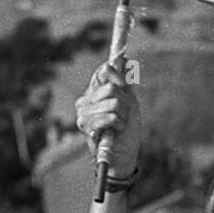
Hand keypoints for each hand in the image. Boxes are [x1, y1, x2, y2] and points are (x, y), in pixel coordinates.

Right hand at [74, 61, 141, 178]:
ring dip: (122, 116)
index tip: (125, 87)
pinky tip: (115, 131)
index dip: (119, 76)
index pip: (104, 71)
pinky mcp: (85, 126)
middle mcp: (85, 101)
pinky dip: (118, 124)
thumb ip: (124, 81)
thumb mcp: (129, 101)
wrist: (124, 155)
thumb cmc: (126, 130)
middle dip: (123, 103)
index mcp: (94, 92)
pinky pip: (110, 116)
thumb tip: (124, 58)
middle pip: (111, 88)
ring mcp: (83, 113)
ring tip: (118, 125)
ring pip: (113, 102)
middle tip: (122, 116)